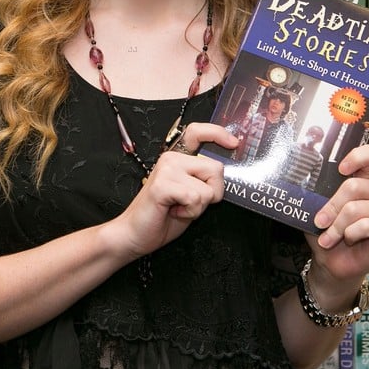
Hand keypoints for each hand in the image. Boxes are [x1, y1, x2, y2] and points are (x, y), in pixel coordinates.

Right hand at [106, 122, 238, 259]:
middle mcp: (171, 159)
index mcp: (176, 158)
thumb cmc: (162, 217)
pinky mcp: (162, 185)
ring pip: (208, 188)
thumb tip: (226, 172)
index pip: (197, 133)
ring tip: (179, 208)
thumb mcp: (190, 194)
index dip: (217, 133)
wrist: (135, 235)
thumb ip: (203, 180)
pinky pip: (196, 198)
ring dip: (199, 206)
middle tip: (192, 203)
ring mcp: (166, 169)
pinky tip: (174, 211)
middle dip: (213, 193)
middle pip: (215, 168)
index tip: (233, 142)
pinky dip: (190, 212)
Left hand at [304, 144, 368, 300]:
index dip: (359, 156)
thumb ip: (315, 193)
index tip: (341, 168)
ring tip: (328, 237)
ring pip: (356, 209)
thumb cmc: (326, 231)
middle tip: (319, 221)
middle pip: (355, 185)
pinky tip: (347, 239)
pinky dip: (351, 234)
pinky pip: (367, 225)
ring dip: (337, 226)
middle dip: (331, 206)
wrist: (331, 262)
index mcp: (362, 178)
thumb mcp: (315, 208)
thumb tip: (300, 181)